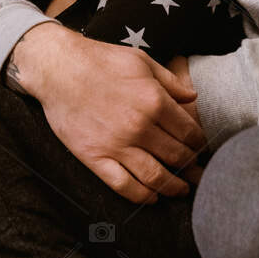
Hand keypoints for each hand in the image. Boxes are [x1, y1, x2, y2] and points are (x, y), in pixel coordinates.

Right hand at [8, 24, 205, 203]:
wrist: (58, 68)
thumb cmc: (99, 60)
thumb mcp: (141, 60)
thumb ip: (171, 81)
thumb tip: (193, 97)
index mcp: (155, 101)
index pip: (189, 132)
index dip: (199, 144)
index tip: (200, 149)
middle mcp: (140, 126)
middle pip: (177, 157)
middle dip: (191, 168)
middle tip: (196, 173)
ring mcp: (117, 145)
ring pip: (155, 177)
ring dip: (173, 187)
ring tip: (181, 189)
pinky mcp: (95, 157)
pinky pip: (124, 185)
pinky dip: (142, 196)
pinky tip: (152, 197)